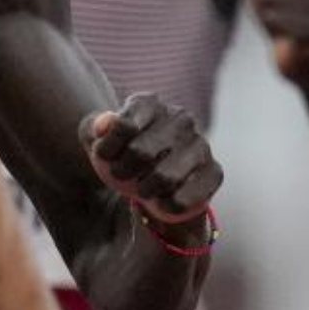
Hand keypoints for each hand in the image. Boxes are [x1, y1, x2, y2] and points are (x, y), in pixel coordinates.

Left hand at [79, 94, 221, 225]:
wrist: (152, 185)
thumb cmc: (122, 156)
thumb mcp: (99, 140)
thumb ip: (94, 128)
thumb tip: (104, 124)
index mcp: (150, 103)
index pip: (123, 126)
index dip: (107, 149)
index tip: (103, 157)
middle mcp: (180, 118)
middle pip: (140, 152)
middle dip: (122, 171)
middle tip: (121, 176)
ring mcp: (200, 144)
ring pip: (163, 177)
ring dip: (144, 190)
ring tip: (141, 188)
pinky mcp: (214, 172)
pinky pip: (183, 197)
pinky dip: (165, 205)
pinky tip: (161, 200)